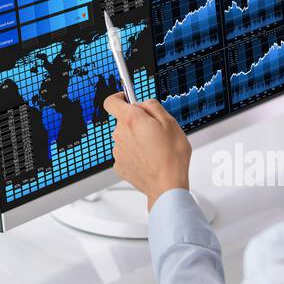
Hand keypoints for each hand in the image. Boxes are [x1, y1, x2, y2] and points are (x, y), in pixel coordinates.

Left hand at [103, 92, 191, 209]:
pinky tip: (148, 159)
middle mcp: (120, 134)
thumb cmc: (171, 156)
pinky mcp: (119, 165)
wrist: (167, 185)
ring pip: (125, 138)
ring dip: (136, 139)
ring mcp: (118, 151)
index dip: (119, 97)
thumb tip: (144, 104)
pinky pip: (126, 153)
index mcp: (131, 120)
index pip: (111, 101)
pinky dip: (135, 154)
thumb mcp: (170, 122)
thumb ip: (153, 106)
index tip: (126, 98)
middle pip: (123, 121)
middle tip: (155, 130)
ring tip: (154, 149)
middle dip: (137, 122)